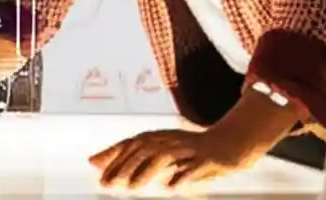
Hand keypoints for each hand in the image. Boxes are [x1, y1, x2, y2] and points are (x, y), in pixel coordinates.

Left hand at [89, 127, 257, 189]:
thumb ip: (130, 159)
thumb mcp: (160, 154)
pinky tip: (171, 187)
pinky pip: (194, 167)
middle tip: (107, 183)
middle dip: (123, 165)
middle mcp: (171, 140)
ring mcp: (190, 149)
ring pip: (165, 157)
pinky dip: (182, 176)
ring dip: (146, 171)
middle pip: (143, 149)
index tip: (94, 167)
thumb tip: (96, 164)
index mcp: (159, 138)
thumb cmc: (191, 151)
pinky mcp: (209, 159)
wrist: (232, 143)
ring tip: (132, 186)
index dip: (112, 154)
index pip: (131, 143)